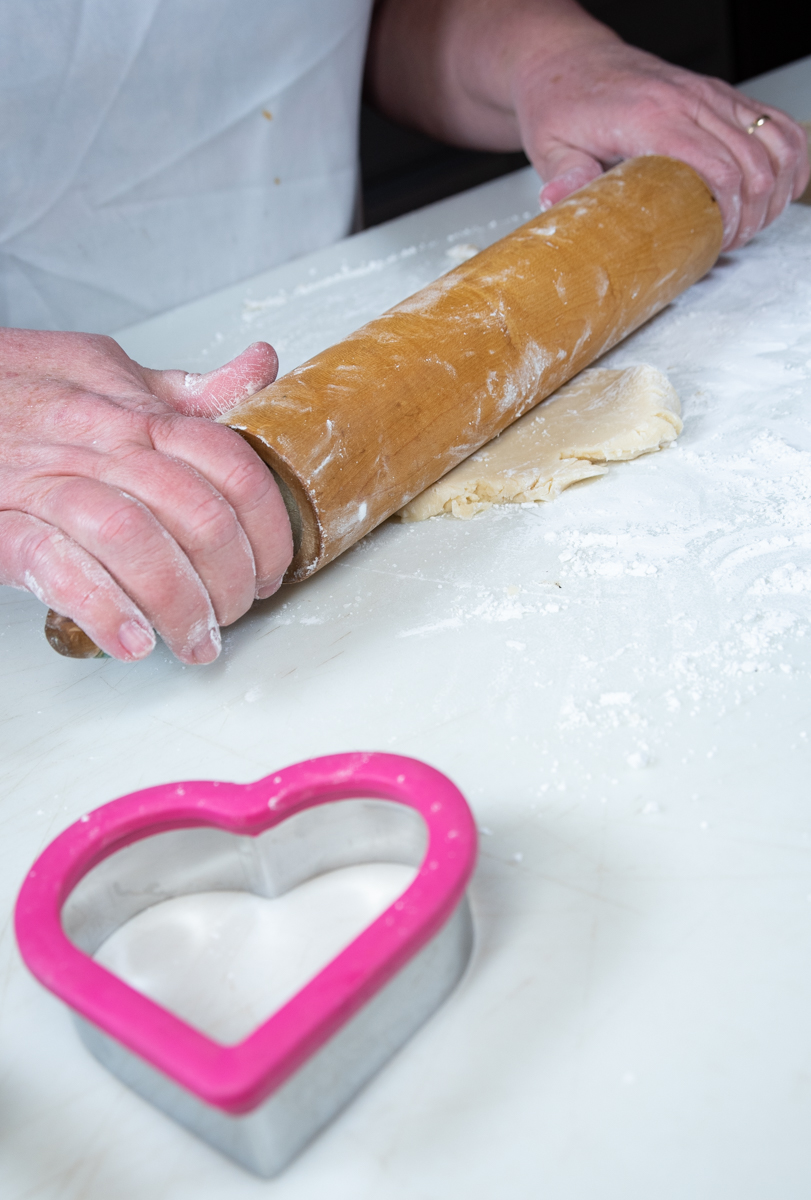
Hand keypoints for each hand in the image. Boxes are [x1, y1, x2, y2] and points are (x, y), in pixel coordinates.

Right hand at [0, 330, 291, 663]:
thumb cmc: (15, 390)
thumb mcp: (108, 372)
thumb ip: (186, 391)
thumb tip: (261, 367)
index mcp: (135, 413)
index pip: (231, 464)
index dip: (267, 526)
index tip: (272, 567)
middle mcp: (98, 444)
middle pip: (195, 512)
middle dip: (232, 577)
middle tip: (235, 613)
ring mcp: (46, 483)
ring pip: (134, 540)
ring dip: (178, 603)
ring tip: (194, 642)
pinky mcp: (2, 525)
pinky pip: (59, 567)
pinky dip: (104, 610)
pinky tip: (132, 641)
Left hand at [367, 0, 809, 251]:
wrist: (567, 62)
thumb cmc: (561, 103)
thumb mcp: (550, 145)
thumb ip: (564, 176)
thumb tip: (557, 204)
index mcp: (653, 116)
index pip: (718, 169)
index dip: (729, 215)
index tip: (715, 243)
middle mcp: (690, 100)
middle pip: (754, 164)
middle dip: (752, 214)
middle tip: (727, 244)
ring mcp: (710, 95)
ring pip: (774, 143)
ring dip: (773, 190)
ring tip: (748, 223)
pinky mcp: (718, 96)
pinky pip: (774, 124)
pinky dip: (787, 159)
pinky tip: (775, 189)